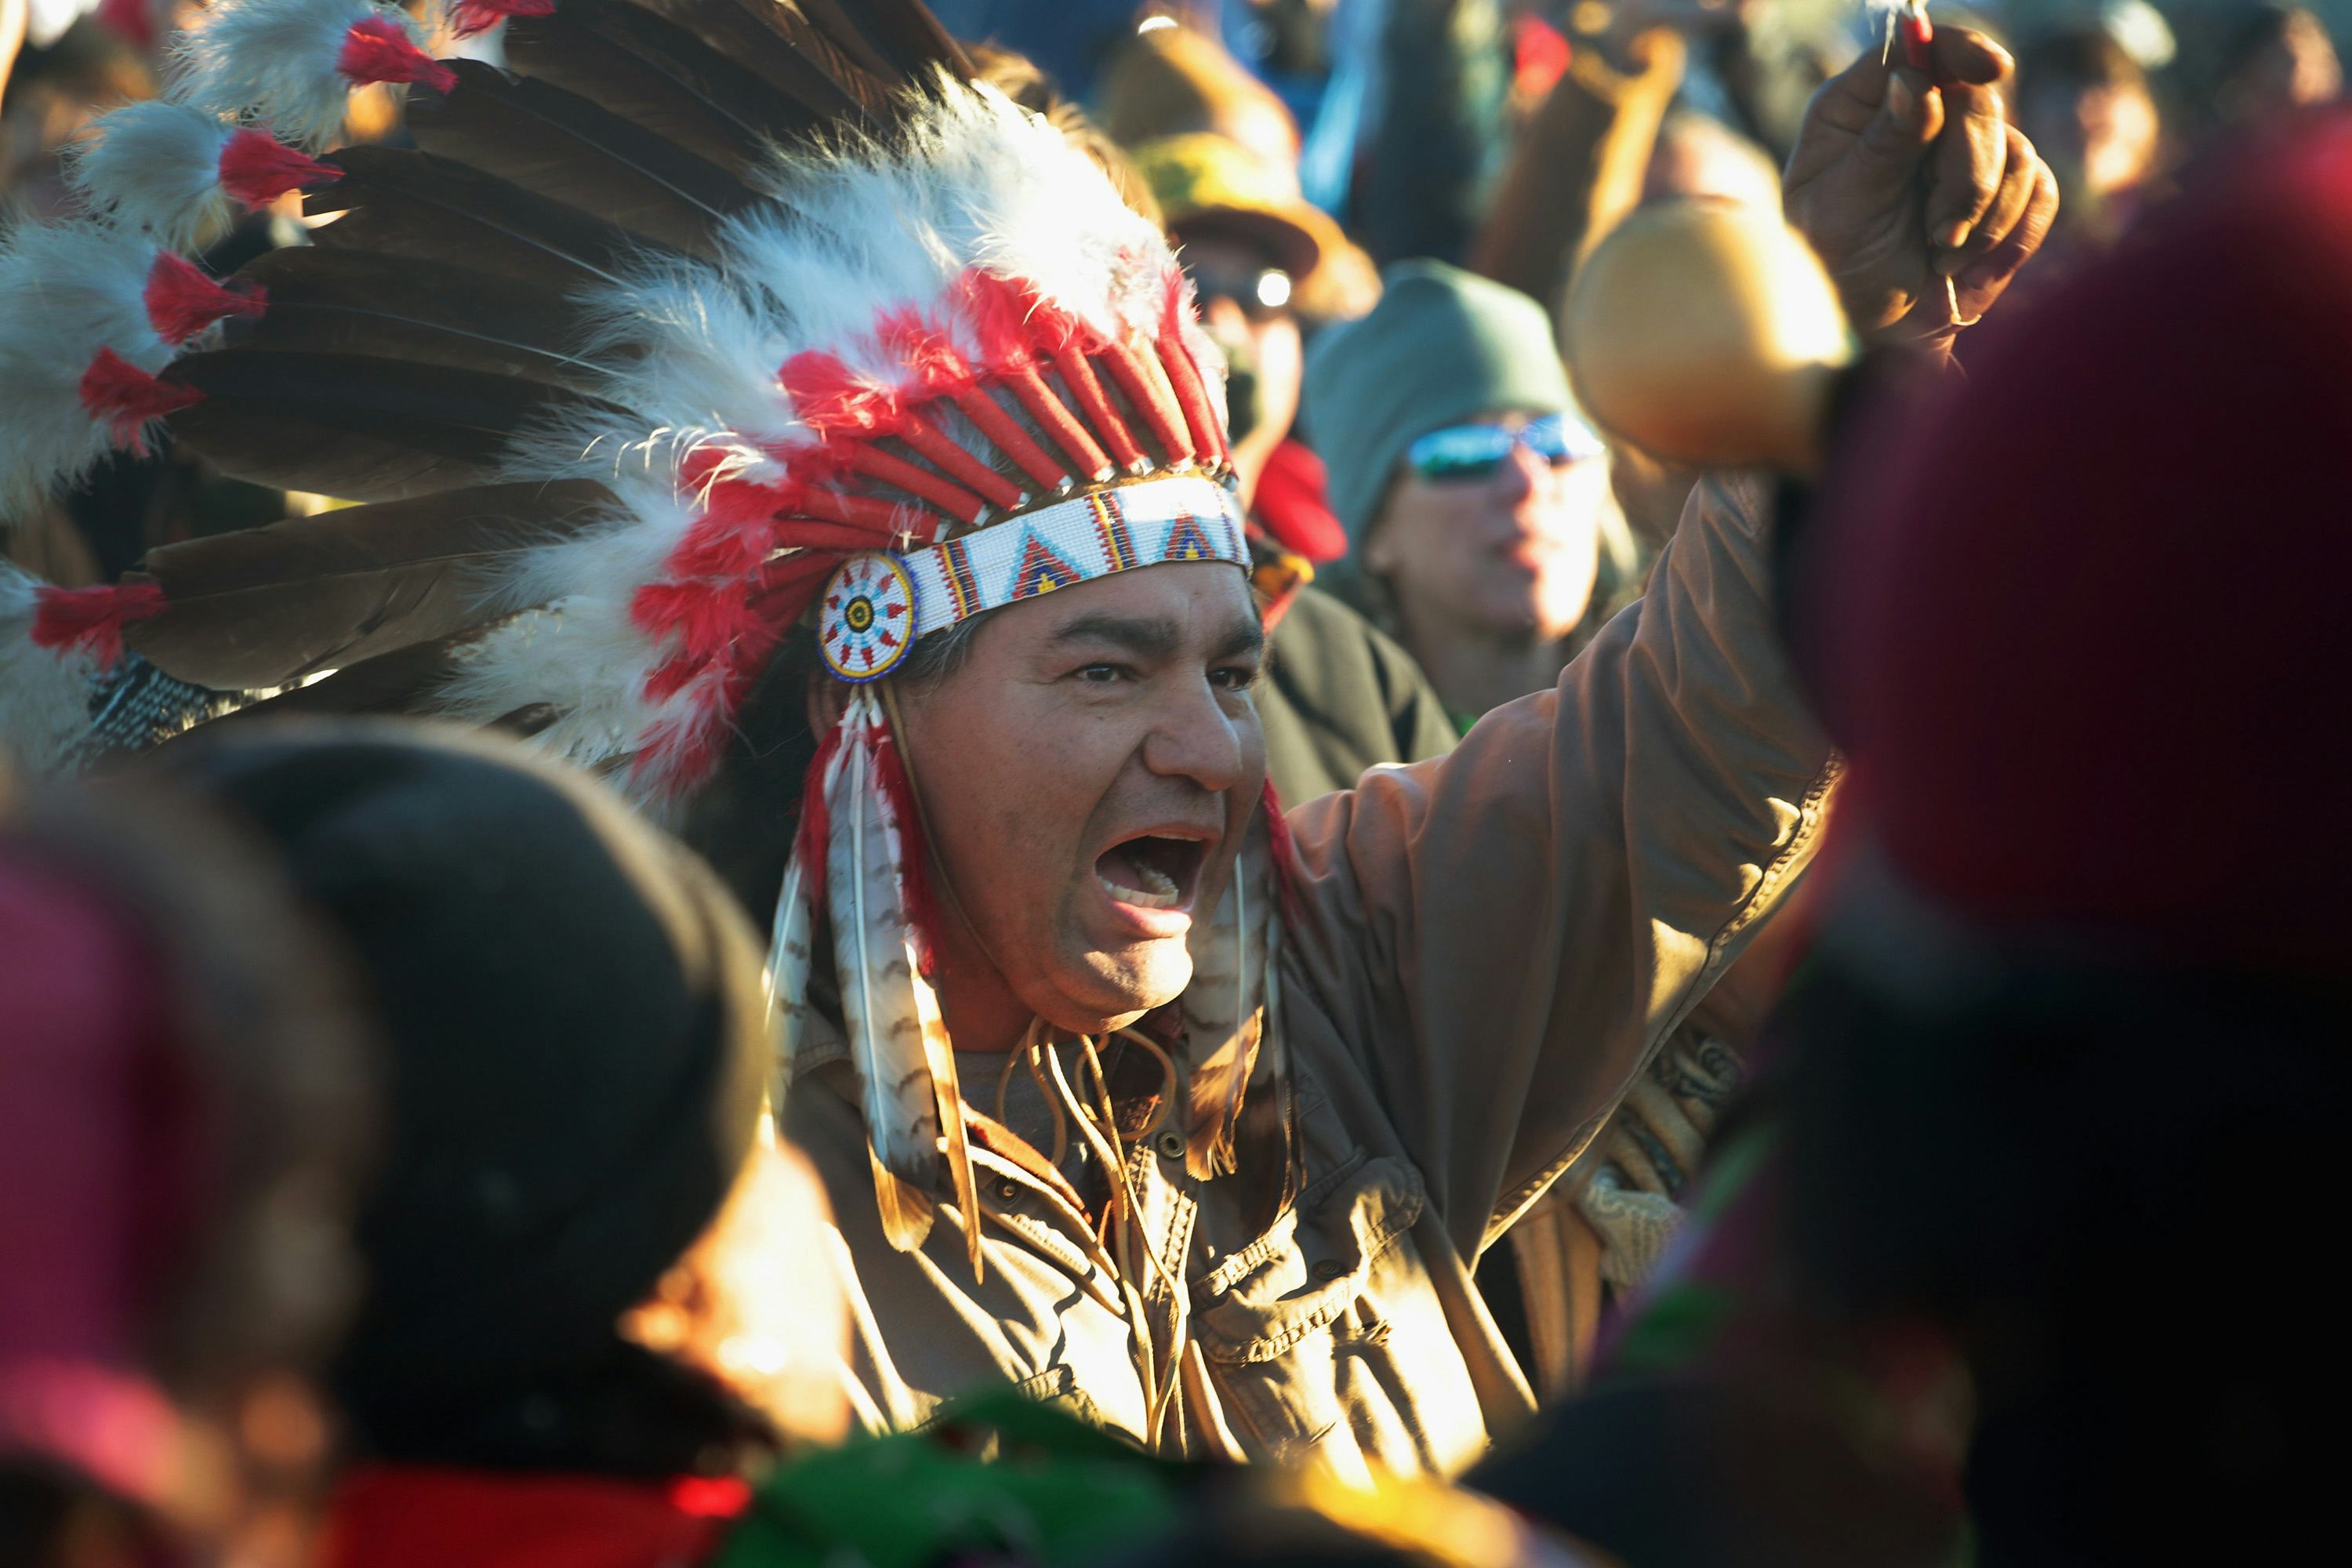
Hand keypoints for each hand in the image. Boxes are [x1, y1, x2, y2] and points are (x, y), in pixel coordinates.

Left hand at [1782, 27, 2059, 347]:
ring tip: (1941, 255)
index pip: (1916, 49)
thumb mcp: (1841, 211)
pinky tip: (1970, 267)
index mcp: (1859, 110)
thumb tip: (1914, 82)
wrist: (1876, 335)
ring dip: (1984, 215)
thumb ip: (1881, 147)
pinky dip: (2011, 235)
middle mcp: (1916, 118)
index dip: (1958, 51)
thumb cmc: (1836, 272)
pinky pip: (2042, 190)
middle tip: (1937, 233)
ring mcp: (1965, 152)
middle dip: (1967, 175)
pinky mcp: (2006, 192)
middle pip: (1978, 103)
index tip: (1992, 70)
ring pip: (2018, 150)